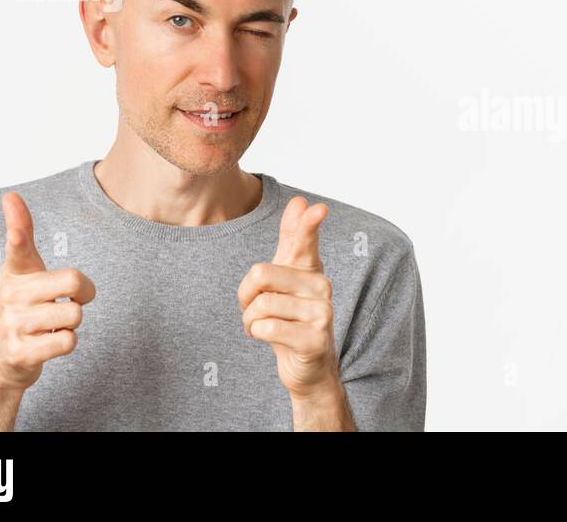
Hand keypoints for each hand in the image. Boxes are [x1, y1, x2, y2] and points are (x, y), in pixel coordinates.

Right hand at [0, 192, 96, 392]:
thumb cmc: (20, 306)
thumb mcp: (21, 269)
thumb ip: (22, 234)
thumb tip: (10, 195)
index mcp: (15, 273)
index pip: (17, 248)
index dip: (18, 232)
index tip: (13, 209)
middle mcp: (11, 296)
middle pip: (76, 282)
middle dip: (83, 293)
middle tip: (69, 299)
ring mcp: (15, 326)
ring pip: (75, 314)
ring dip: (72, 321)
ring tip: (51, 323)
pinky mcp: (23, 353)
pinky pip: (68, 341)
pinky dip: (67, 341)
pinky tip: (49, 340)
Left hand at [237, 196, 339, 397]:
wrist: (308, 366)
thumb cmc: (292, 318)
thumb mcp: (287, 277)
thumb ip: (292, 239)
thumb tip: (300, 200)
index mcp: (310, 268)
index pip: (305, 240)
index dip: (307, 224)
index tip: (317, 208)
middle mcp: (321, 286)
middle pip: (260, 275)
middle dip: (245, 298)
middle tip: (255, 310)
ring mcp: (321, 313)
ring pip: (261, 306)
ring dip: (251, 322)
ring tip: (265, 328)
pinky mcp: (314, 340)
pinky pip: (267, 329)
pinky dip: (258, 335)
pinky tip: (271, 340)